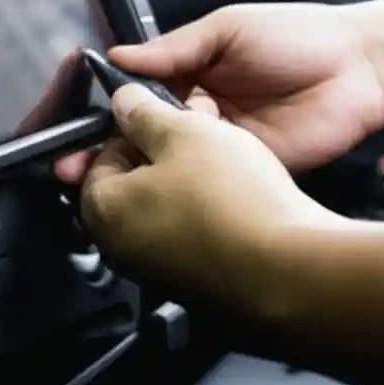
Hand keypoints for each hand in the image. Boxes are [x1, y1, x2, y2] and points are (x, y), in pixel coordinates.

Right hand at [55, 3, 383, 181]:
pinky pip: (209, 179)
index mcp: (192, 72)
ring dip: (145, 168)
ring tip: (116, 173)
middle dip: (112, 149)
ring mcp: (223, 142)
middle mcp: (203, 110)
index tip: (81, 125)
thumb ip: (173, 47)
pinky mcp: (246, 168)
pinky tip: (167, 182)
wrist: (363, 70)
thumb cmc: (303, 36)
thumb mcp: (227, 28)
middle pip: (147, 134)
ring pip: (172, 161)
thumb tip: (121, 56)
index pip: (139, 96)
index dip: (110, 111)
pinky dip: (188, 182)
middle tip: (80, 163)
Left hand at [81, 84, 340, 316]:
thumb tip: (122, 101)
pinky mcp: (194, 283)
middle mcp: (118, 247)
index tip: (162, 116)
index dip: (132, 129)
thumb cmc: (227, 194)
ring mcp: (156, 270)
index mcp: (101, 209)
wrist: (286, 265)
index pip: (98, 157)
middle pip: (130, 185)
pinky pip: (192, 235)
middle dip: (161, 156)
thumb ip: (143, 112)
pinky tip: (237, 197)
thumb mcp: (182, 131)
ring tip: (223, 163)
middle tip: (196, 137)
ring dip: (187, 183)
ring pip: (164, 209)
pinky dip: (207, 214)